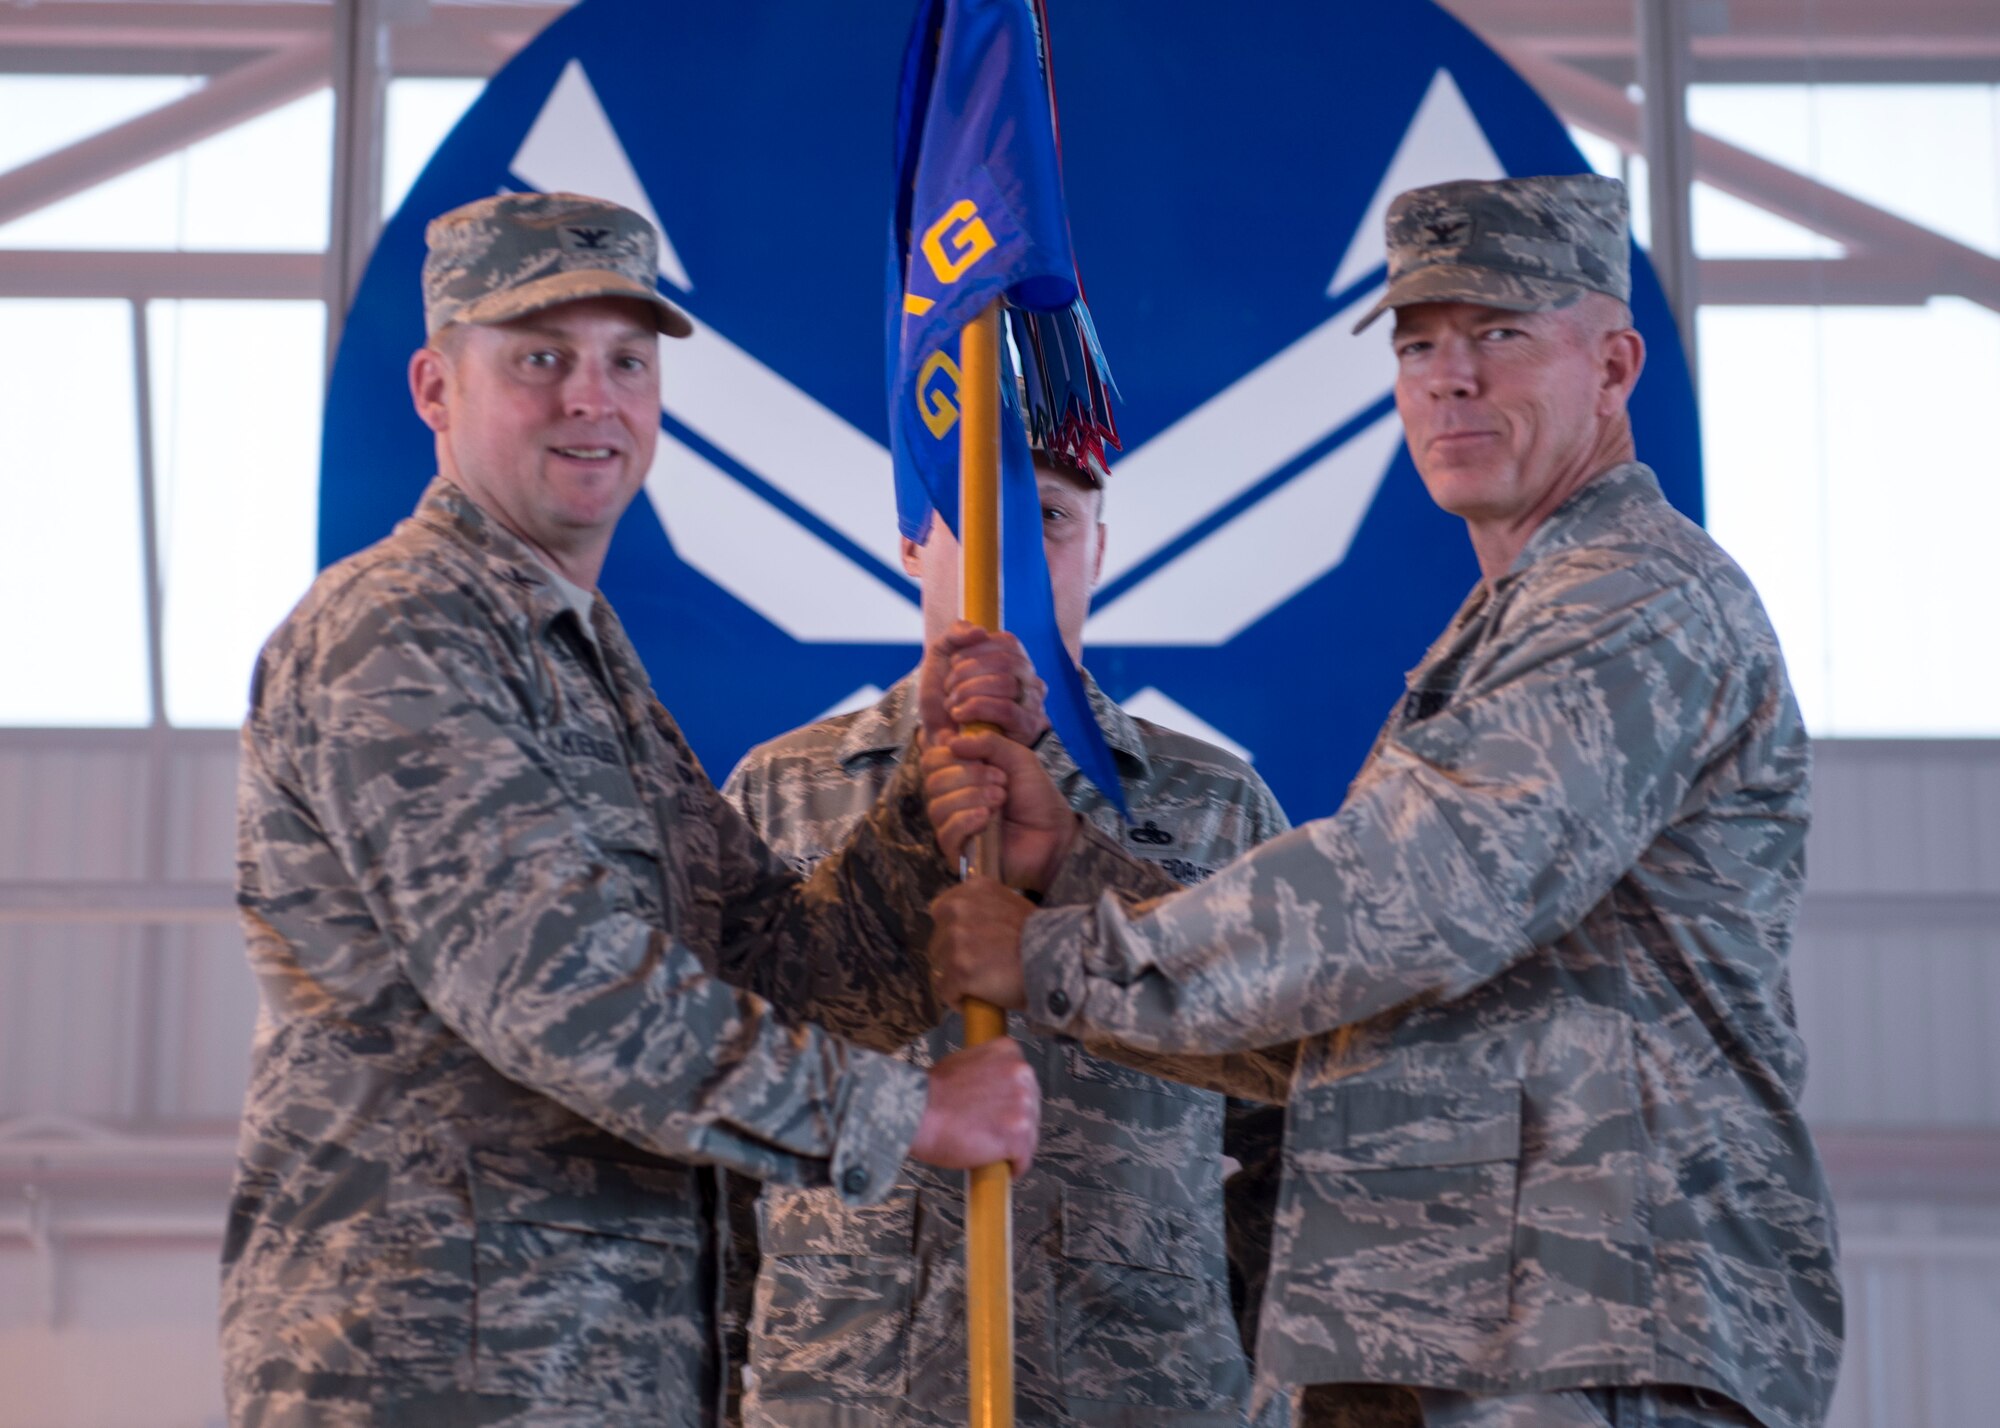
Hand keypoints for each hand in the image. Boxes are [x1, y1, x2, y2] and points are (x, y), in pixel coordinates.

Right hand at [909, 1036, 1039, 1176]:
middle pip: (1031, 1108)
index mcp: (1009, 1052)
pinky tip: (1001, 1168)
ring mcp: (1022, 1105)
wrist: (917, 1112)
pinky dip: (1014, 1167)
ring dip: (1014, 1147)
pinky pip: (1024, 1159)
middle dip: (1015, 1123)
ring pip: (1029, 1135)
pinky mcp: (1018, 1135)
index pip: (1024, 1081)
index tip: (1001, 1112)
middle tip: (992, 1134)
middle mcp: (1021, 1074)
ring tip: (992, 1152)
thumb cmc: (931, 1092)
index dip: (1011, 1101)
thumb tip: (996, 1085)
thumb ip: (988, 1069)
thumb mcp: (964, 1061)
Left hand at [918, 621, 1048, 748]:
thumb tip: (980, 631)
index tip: (953, 664)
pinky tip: (959, 714)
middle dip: (968, 672)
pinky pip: (1006, 709)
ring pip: (1005, 684)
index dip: (975, 649)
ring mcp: (1032, 703)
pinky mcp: (1026, 727)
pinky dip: (976, 708)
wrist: (937, 735)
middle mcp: (1029, 679)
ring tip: (952, 704)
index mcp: (1015, 660)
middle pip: (1006, 662)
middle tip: (949, 687)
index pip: (1007, 642)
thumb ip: (955, 634)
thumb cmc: (945, 696)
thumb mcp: (941, 656)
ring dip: (969, 691)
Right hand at [922, 729, 1076, 888]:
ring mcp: (953, 827)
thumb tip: (951, 741)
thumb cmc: (1036, 797)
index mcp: (959, 776)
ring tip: (1001, 798)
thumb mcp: (1017, 758)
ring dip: (971, 796)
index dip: (949, 754)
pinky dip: (966, 820)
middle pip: (933, 782)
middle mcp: (951, 800)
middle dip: (968, 775)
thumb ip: (989, 743)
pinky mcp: (958, 852)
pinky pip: (947, 832)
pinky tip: (987, 817)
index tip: (979, 756)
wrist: (1055, 832)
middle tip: (1001, 780)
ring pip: (938, 807)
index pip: (932, 762)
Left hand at [929, 877, 1031, 1010]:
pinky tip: (979, 999)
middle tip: (979, 968)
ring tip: (981, 985)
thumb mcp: (1011, 905)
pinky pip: (946, 991)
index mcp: (972, 890)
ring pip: (940, 968)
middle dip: (953, 956)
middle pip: (937, 941)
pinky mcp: (958, 970)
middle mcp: (958, 909)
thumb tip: (967, 928)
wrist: (1055, 960)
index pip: (942, 911)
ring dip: (956, 979)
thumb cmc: (1040, 938)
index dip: (952, 932)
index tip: (968, 946)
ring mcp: (956, 940)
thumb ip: (984, 909)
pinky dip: (960, 1000)